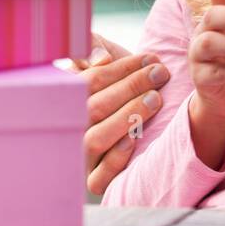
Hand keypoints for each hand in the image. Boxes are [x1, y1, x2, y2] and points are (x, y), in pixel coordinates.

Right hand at [76, 38, 170, 195]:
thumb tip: (100, 59)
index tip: (151, 59)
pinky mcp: (92, 180)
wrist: (134, 107)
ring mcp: (78, 155)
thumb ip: (92, 45)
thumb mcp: (102, 54)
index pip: (89, 82)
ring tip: (154, 99)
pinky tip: (134, 137)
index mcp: (65, 98)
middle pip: (93, 108)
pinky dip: (115, 158)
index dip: (121, 69)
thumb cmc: (115, 80)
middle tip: (159, 74)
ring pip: (94, 140)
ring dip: (126, 118)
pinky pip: (98, 177)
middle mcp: (68, 127)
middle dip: (130, 88)